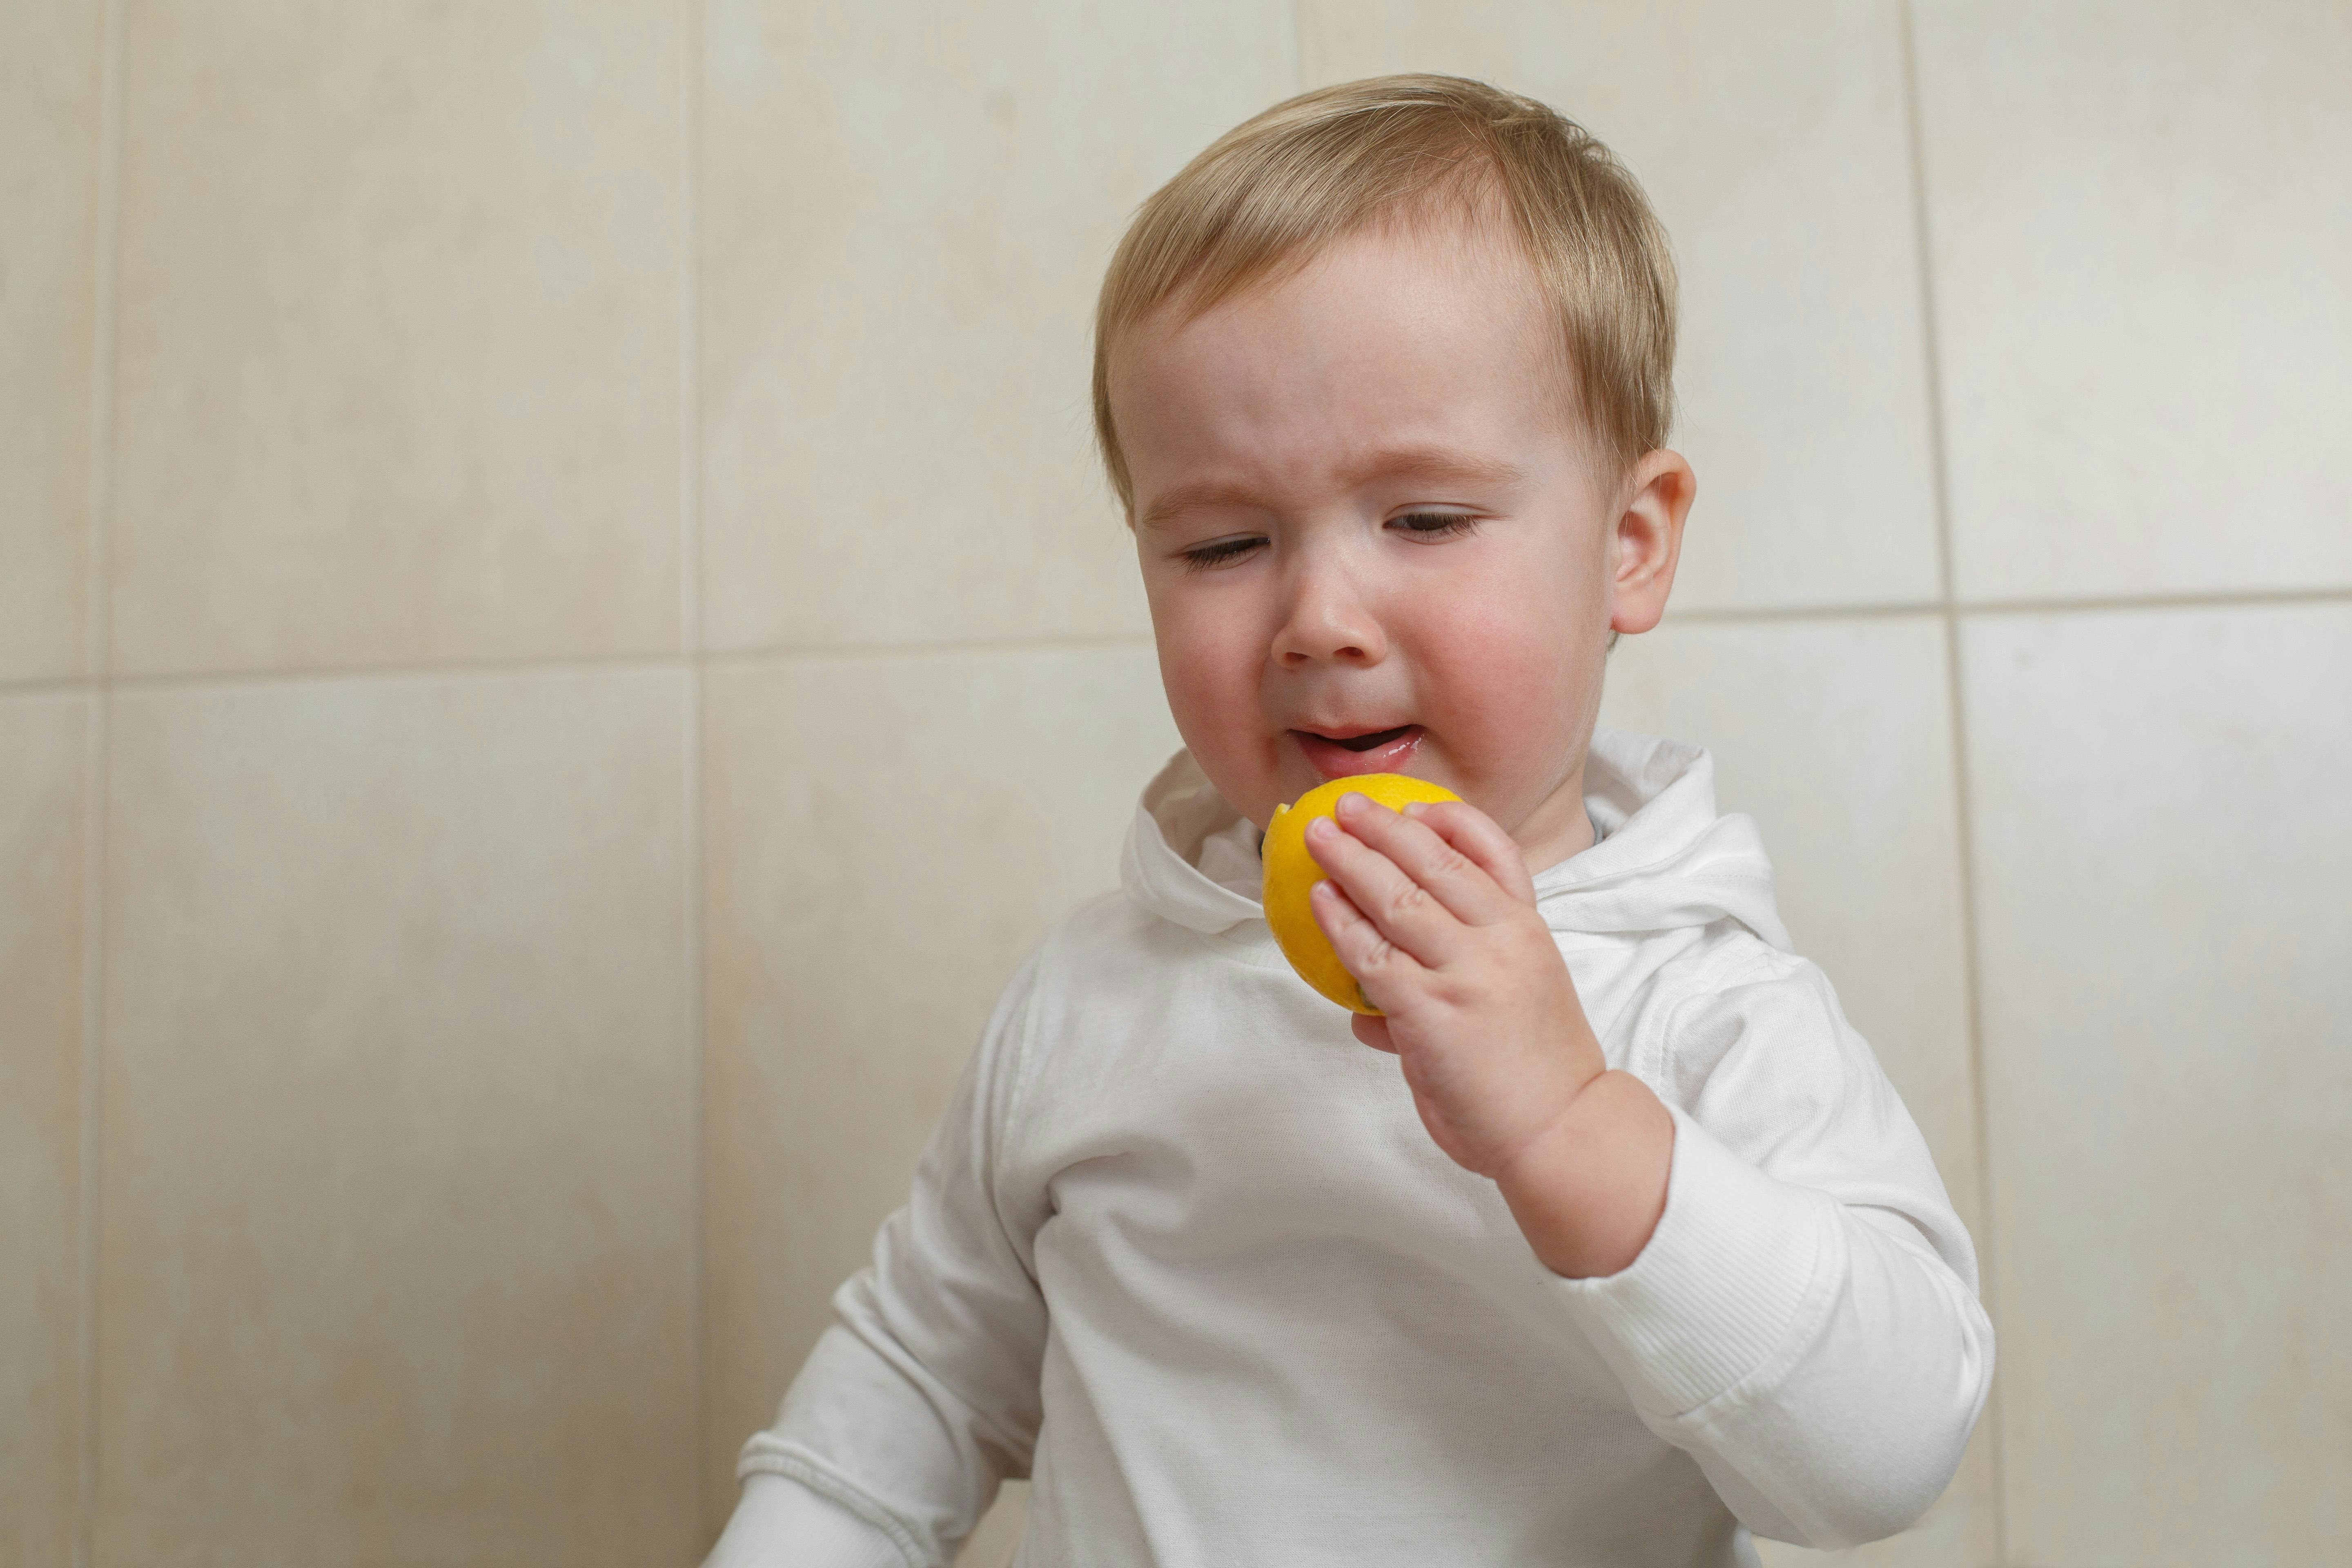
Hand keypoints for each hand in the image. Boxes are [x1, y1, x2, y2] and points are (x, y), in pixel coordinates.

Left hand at [1305, 792, 1671, 1275]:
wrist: (1563, 1128)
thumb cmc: (1538, 1074)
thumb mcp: (1517, 1003)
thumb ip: (1451, 986)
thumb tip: (1369, 1011)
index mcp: (1528, 928)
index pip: (1494, 851)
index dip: (1452, 820)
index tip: (1417, 808)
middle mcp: (1500, 937)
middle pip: (1435, 860)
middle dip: (1384, 826)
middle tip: (1346, 804)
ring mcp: (1464, 970)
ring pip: (1395, 896)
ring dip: (1349, 860)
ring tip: (1317, 836)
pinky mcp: (1427, 1007)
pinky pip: (1369, 953)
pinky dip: (1337, 921)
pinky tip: (1318, 901)